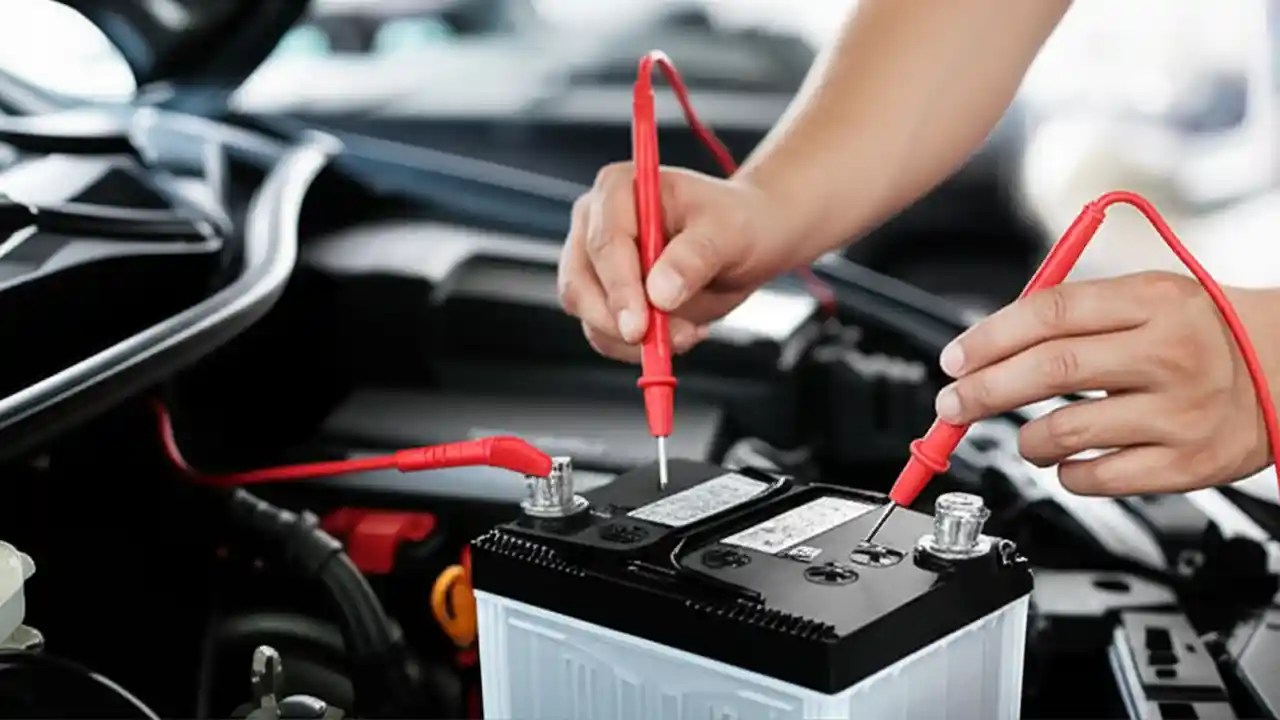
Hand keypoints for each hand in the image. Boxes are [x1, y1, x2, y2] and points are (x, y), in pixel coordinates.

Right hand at [557, 163, 804, 361]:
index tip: (639, 326)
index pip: (605, 242)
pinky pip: (604, 333)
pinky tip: (679, 330)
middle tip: (663, 342)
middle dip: (618, 321)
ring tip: (687, 331)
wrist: (747, 242)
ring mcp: (594, 261)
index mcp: (619, 189)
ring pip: (587, 313)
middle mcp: (595, 222)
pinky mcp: (604, 296)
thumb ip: (694, 257)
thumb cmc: (737, 223)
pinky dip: (636, 346)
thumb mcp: (728, 232)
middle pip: (580, 282)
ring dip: (631, 338)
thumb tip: (660, 294)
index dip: (619, 288)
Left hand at [934, 271, 1277, 494]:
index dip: (989, 338)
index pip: (1050, 313)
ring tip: (1026, 437)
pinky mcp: (1188, 464)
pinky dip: (1066, 473)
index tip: (955, 358)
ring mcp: (1181, 412)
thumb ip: (1076, 313)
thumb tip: (988, 345)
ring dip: (1025, 439)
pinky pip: (1097, 478)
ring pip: (1065, 431)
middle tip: (953, 403)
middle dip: (984, 390)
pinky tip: (1069, 461)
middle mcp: (1170, 353)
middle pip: (1050, 369)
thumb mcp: (1150, 297)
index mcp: (1155, 301)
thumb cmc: (1206, 332)